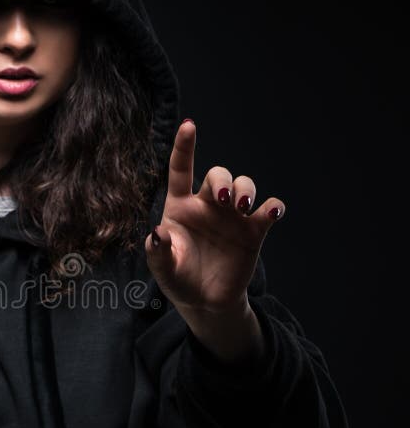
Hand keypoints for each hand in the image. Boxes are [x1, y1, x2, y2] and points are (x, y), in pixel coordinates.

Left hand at [144, 119, 284, 317]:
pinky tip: (270, 212)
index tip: (189, 125)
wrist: (205, 302)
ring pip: (244, 185)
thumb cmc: (178, 280)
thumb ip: (158, 252)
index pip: (180, 171)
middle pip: (217, 175)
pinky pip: (268, 209)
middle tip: (223, 199)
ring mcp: (232, 217)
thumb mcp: (163, 269)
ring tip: (243, 206)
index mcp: (180, 207)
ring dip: (245, 189)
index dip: (184, 147)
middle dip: (223, 180)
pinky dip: (272, 207)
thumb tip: (156, 235)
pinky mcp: (253, 231)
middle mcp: (207, 205)